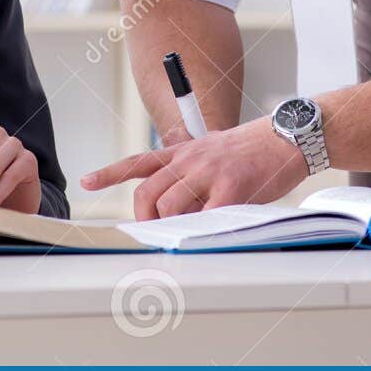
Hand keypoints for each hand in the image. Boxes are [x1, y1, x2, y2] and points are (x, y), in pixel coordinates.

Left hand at [79, 115, 308, 220]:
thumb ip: (188, 168)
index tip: (86, 182)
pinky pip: (205, 217)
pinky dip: (202, 231)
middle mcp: (189, 159)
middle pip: (148, 194)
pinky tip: (210, 231)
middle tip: (155, 232)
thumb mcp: (210, 148)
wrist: (284, 138)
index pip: (137, 162)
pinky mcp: (230, 188)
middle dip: (146, 219)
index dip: (109, 173)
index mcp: (182, 151)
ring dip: (174, 227)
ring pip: (170, 208)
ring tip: (190, 229)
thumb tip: (172, 201)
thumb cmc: (250, 150)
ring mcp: (208, 173)